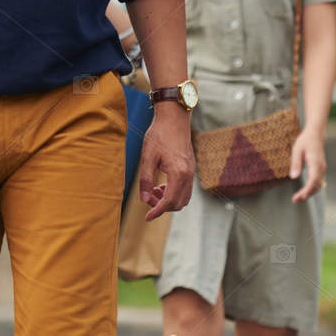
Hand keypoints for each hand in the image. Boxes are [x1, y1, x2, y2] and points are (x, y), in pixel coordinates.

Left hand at [137, 102, 194, 220]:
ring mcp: (192, 171)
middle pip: (178, 203)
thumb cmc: (158, 135)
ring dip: (169, 200)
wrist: (174, 117)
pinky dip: (174, 192)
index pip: (169, 202)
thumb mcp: (147, 157)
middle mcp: (188, 175)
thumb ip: (145, 180)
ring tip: (154, 190)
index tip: (147, 218)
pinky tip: (162, 184)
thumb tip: (144, 199)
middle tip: (147, 196)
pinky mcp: (191, 167)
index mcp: (178, 173)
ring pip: (184, 198)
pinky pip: (186, 189)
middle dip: (162, 206)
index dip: (157, 212)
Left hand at [289, 127, 326, 203]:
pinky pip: (317, 183)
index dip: (308, 189)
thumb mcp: (297, 150)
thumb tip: (293, 177)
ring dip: (308, 194)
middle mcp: (321, 168)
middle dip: (306, 195)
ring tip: (296, 199)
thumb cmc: (305, 142)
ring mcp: (322, 170)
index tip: (301, 196)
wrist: (315, 136)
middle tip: (295, 200)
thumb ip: (295, 163)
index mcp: (315, 163)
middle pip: (316, 185)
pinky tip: (303, 193)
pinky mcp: (320, 170)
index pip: (313, 179)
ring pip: (317, 186)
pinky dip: (311, 189)